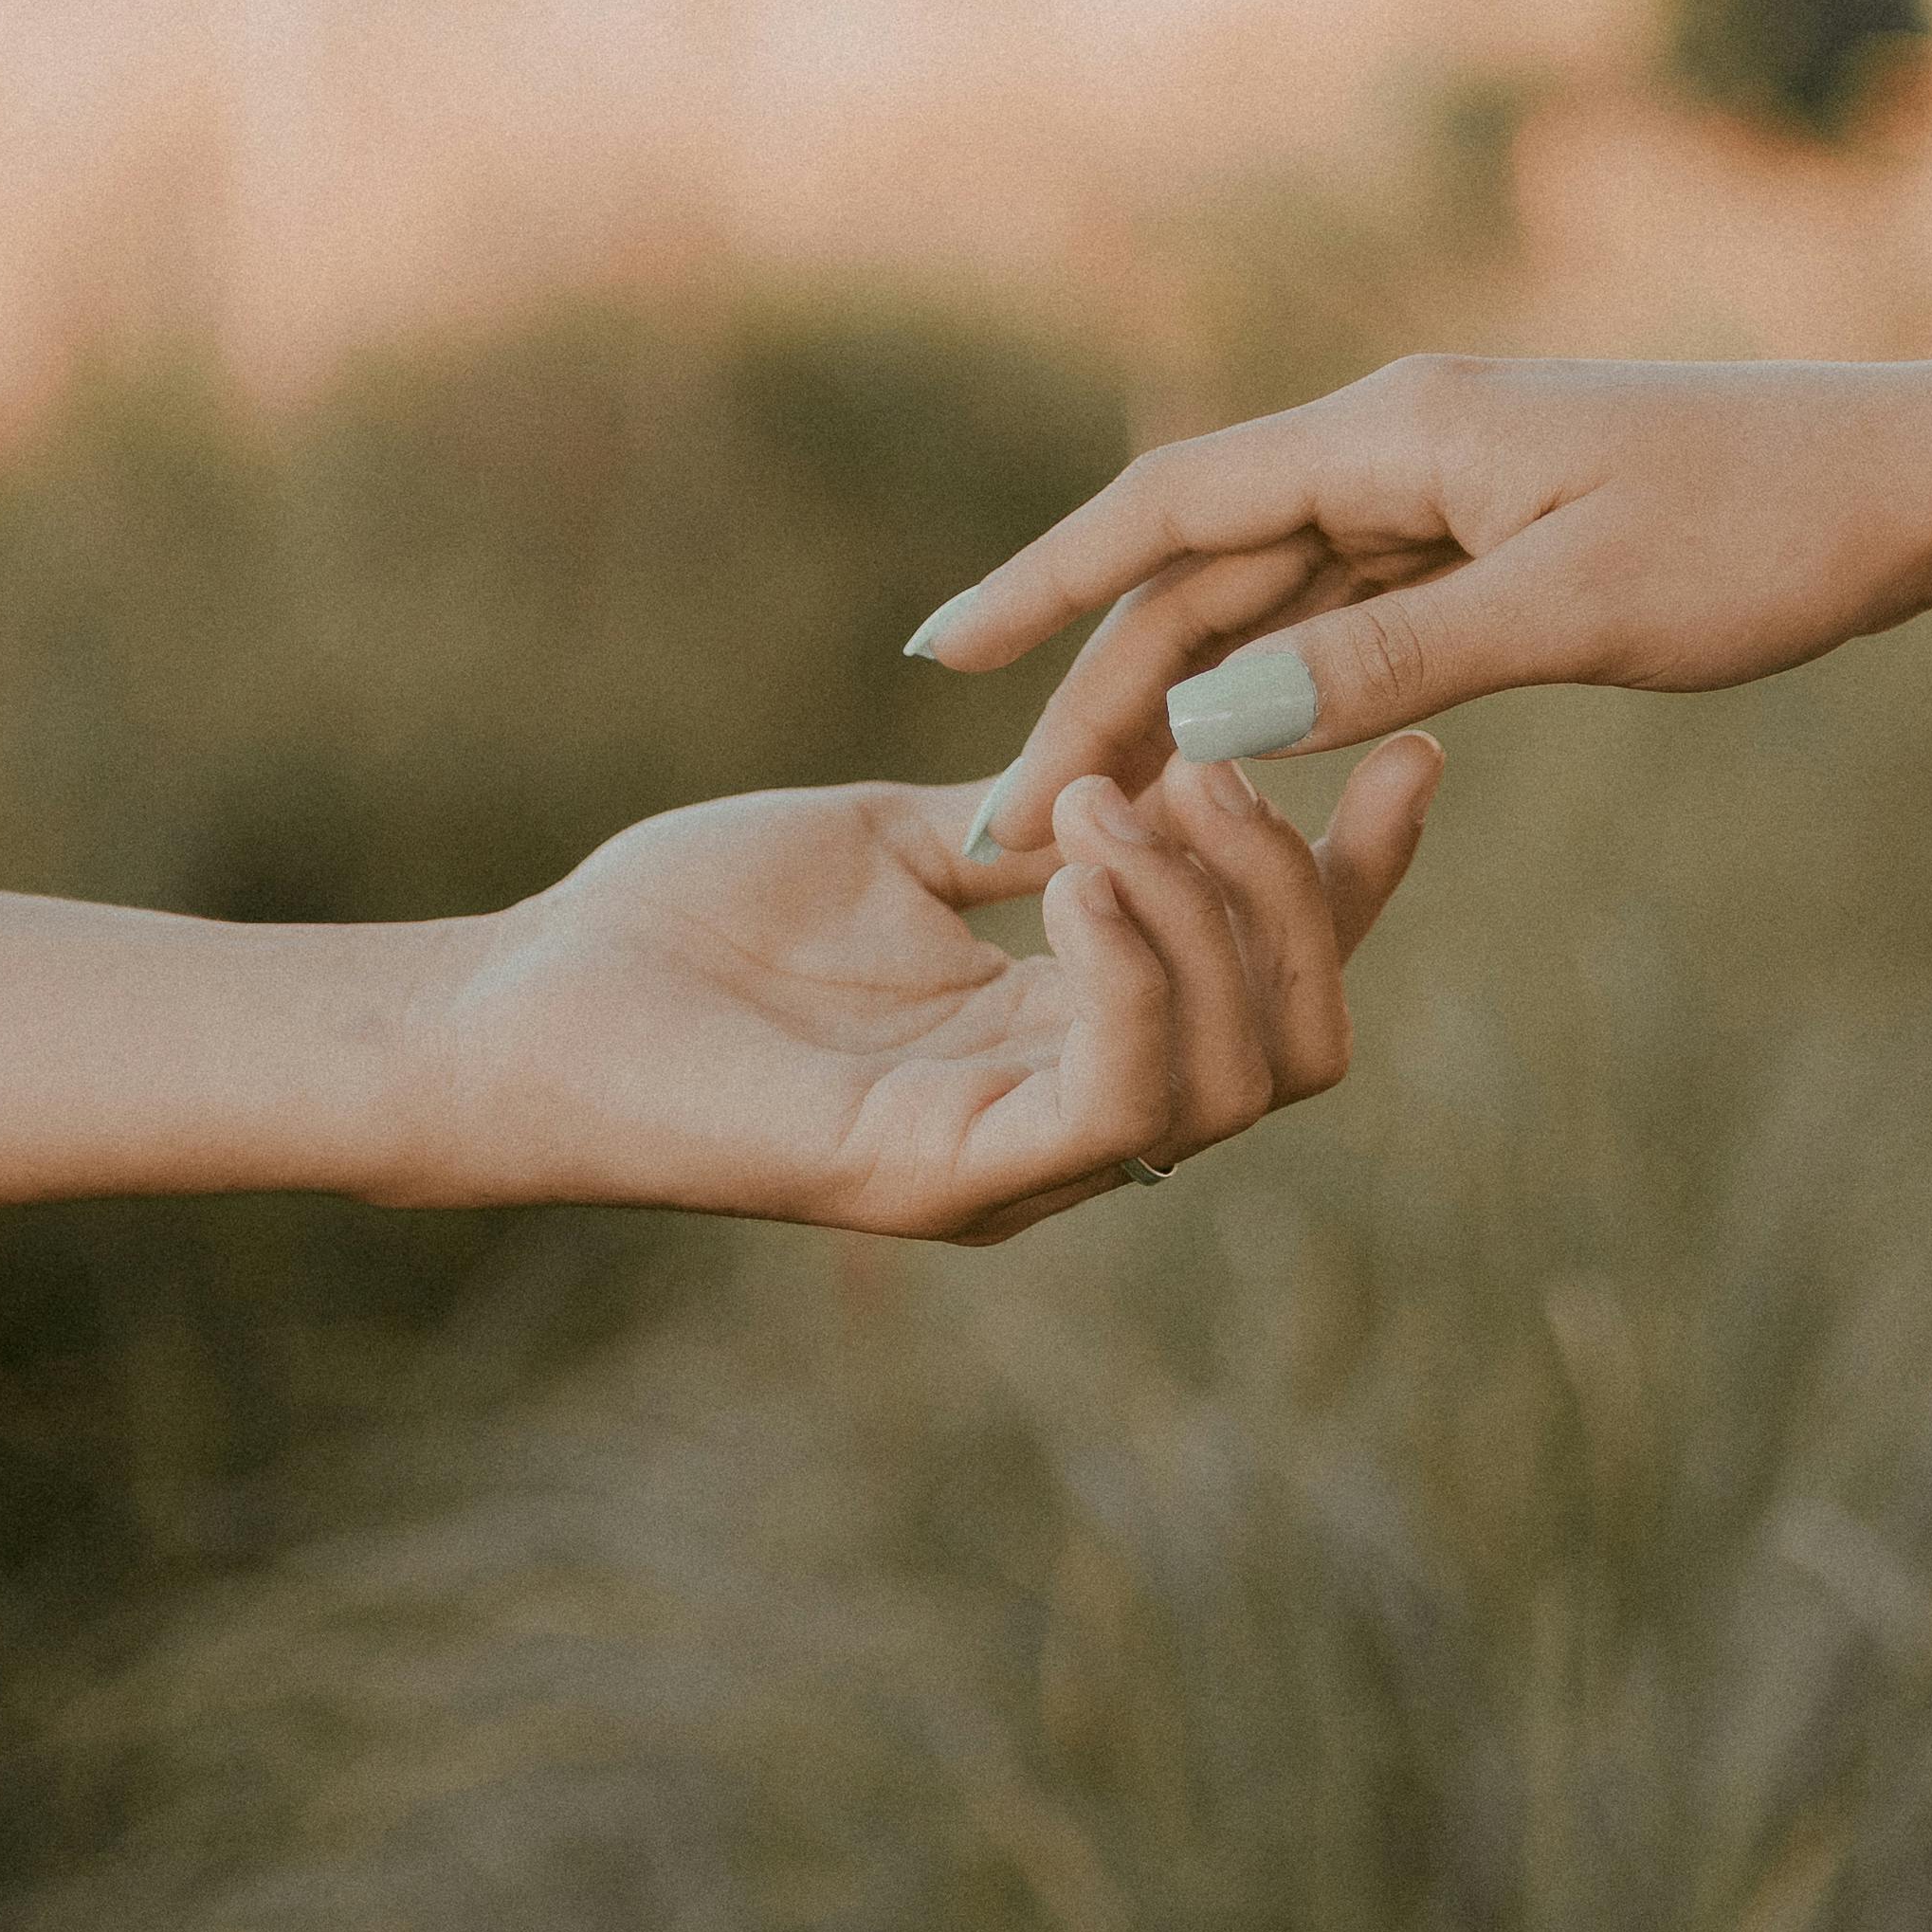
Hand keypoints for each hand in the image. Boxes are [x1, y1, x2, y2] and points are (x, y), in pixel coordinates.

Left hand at [436, 747, 1442, 1241]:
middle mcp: (1062, 1118)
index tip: (1409, 754)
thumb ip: (1034, 824)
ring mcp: (1012, 1163)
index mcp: (1063, 1036)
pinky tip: (1085, 863)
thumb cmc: (683, 921)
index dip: (1359, 881)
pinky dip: (1135, 972)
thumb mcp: (899, 840)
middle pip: (1298, 1047)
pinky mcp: (941, 1180)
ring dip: (1214, 918)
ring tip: (1125, 800)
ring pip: (1237, 1083)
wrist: (523, 998)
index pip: (1274, 980)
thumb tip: (1163, 751)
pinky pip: (1116, 1100)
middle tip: (1228, 767)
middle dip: (1304, 896)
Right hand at [911, 352, 1931, 849]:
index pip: (1172, 506)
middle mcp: (1399, 448)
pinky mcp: (1493, 537)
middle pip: (1203, 574)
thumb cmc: (1763, 534)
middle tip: (997, 827)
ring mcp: (1444, 492)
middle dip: (1097, 693)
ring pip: (1266, 605)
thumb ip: (1385, 662)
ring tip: (1084, 823)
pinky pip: (1342, 618)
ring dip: (1175, 704)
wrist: (1916, 482)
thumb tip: (1206, 714)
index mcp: (1397, 437)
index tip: (942, 657)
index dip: (1048, 583)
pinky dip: (1272, 690)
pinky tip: (1223, 765)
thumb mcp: (1573, 612)